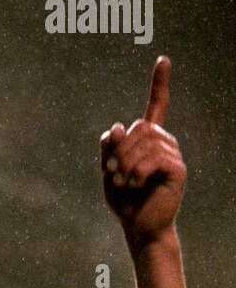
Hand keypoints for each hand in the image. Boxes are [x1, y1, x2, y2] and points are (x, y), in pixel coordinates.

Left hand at [99, 56, 186, 253]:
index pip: (156, 106)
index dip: (159, 83)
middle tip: (112, 174)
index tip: (163, 60)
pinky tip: (136, 184)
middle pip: (139, 127)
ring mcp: (172, 154)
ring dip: (126, 163)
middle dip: (120, 150)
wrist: (139, 227)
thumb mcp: (108, 172)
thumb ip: (109, 149)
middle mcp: (163, 142)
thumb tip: (118, 125)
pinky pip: (155, 158)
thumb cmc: (124, 201)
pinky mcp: (177, 169)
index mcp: (147, 139)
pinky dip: (139, 171)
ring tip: (123, 182)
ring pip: (145, 142)